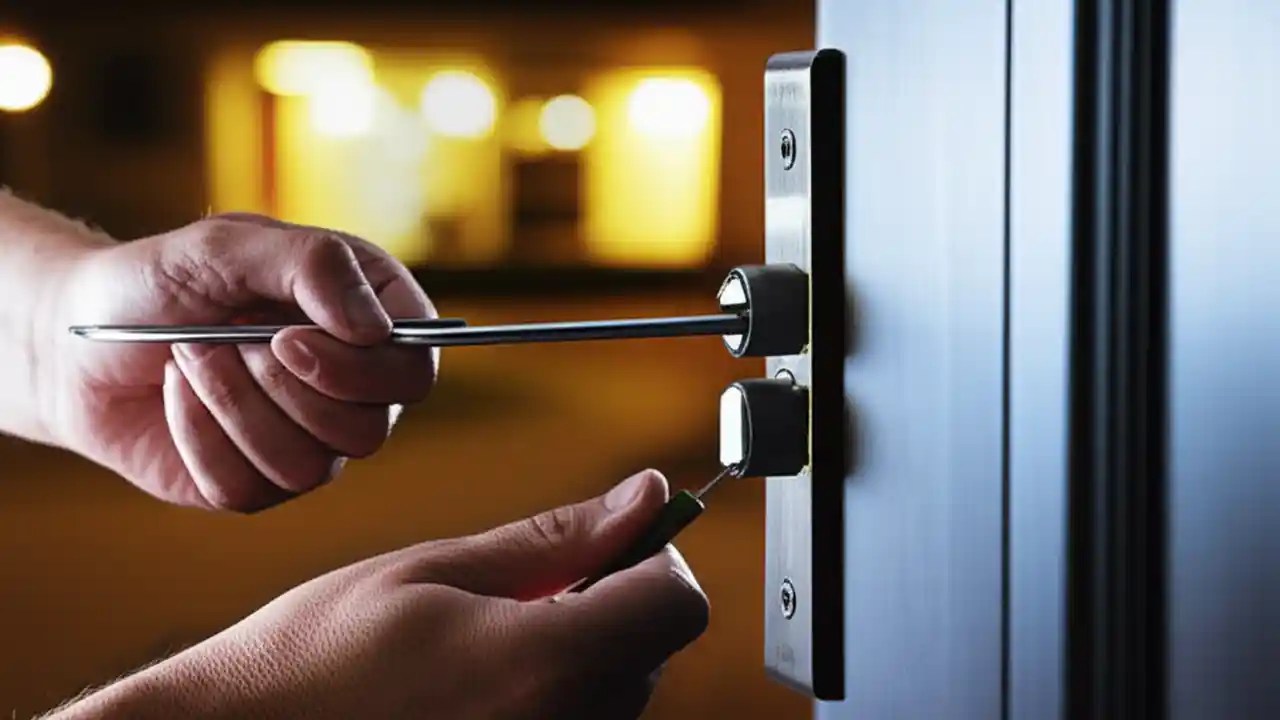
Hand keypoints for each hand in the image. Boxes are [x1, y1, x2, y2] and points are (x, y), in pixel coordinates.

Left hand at [44, 213, 436, 510]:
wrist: (78, 336)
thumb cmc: (161, 279)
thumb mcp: (231, 245)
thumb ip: (314, 264)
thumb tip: (376, 330)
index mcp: (366, 322)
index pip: (416, 369)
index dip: (365, 368)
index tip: (290, 337)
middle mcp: (350, 388)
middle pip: (370, 429)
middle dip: (284, 388)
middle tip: (231, 339)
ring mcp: (308, 442)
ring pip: (311, 466)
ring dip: (234, 407)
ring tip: (191, 358)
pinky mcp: (257, 483)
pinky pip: (250, 488)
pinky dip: (199, 438)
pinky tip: (177, 398)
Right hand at [60, 471, 709, 718]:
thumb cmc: (313, 660)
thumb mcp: (431, 570)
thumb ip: (552, 536)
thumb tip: (641, 496)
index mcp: (542, 665)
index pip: (677, 604)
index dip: (651, 561)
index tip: (606, 547)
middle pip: (650, 651)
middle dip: (605, 606)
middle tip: (517, 595)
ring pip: (616, 694)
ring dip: (576, 655)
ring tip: (479, 646)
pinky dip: (549, 697)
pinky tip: (477, 690)